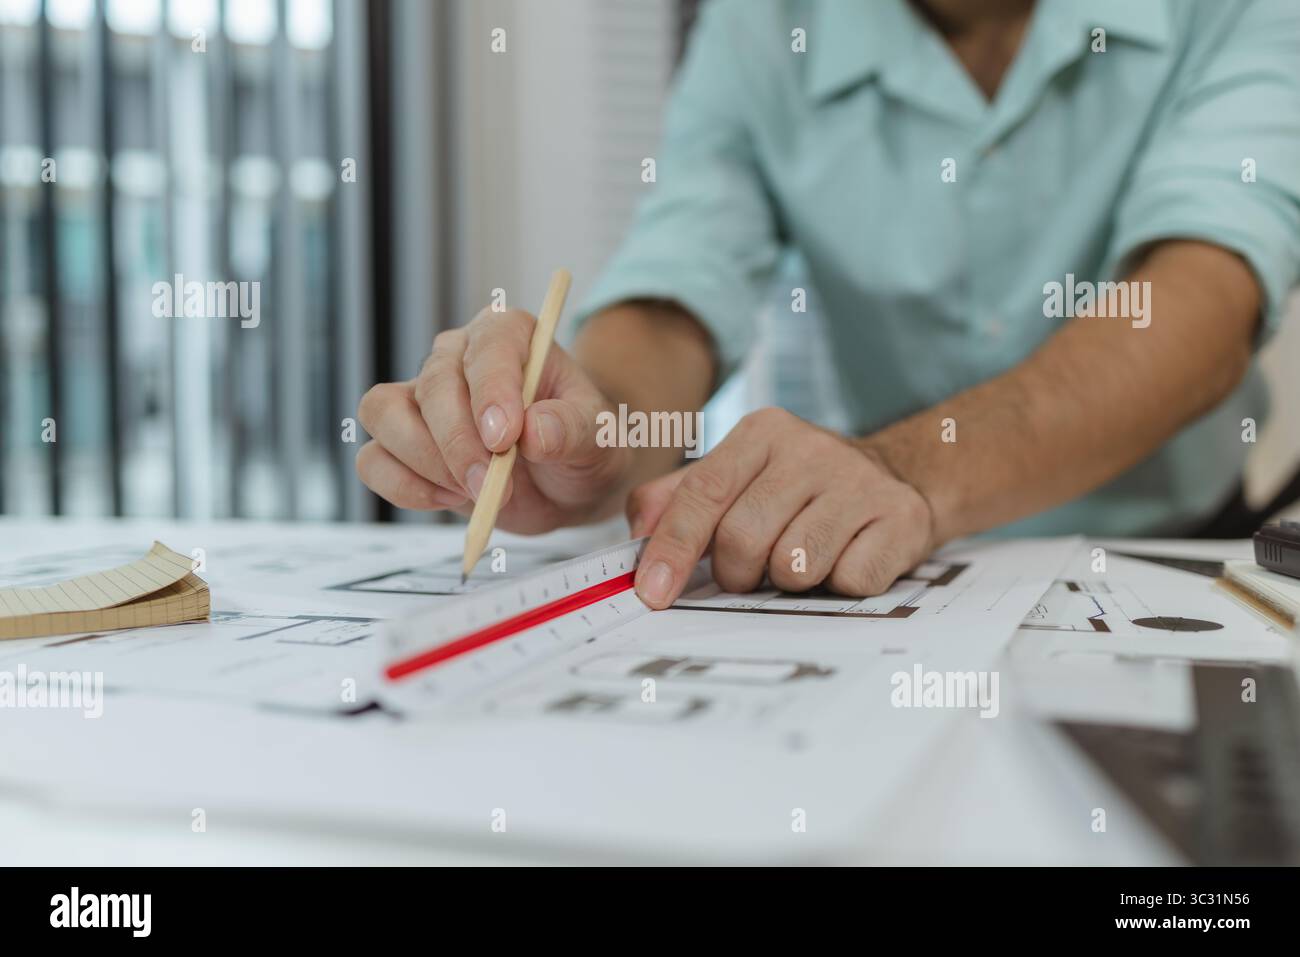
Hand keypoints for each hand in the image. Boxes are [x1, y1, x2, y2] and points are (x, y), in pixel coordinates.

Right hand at [356, 309, 631, 532]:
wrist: (569, 480)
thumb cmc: (583, 444)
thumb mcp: (599, 436)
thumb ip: (572, 429)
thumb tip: (536, 432)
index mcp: (508, 336)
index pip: (487, 349)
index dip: (491, 392)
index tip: (505, 438)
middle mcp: (457, 357)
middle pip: (432, 385)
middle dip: (459, 442)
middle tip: (491, 484)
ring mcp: (422, 398)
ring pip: (385, 413)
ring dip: (425, 462)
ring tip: (475, 491)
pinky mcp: (403, 443)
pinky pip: (373, 458)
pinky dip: (403, 486)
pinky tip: (448, 499)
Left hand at [626, 408, 936, 608]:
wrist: (895, 478)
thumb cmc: (796, 489)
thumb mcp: (735, 476)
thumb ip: (675, 500)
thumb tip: (638, 537)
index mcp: (761, 433)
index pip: (704, 492)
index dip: (673, 547)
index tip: (653, 592)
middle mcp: (810, 448)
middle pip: (743, 538)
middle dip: (736, 573)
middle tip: (750, 572)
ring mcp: (859, 482)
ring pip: (795, 565)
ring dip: (789, 581)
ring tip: (801, 560)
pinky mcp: (899, 518)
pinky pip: (849, 580)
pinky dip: (838, 585)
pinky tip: (844, 560)